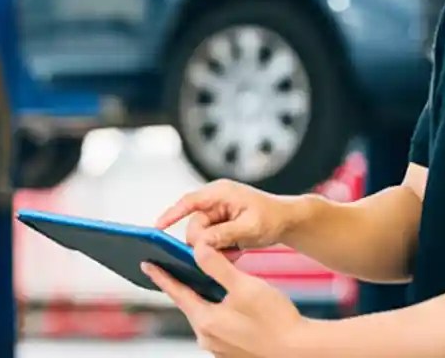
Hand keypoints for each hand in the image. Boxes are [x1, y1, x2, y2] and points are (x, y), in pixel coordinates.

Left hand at [142, 243, 313, 356]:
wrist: (299, 350)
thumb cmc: (275, 319)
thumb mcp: (245, 285)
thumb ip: (217, 266)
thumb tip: (197, 249)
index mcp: (205, 320)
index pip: (176, 292)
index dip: (161, 276)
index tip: (147, 264)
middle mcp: (207, 337)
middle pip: (191, 304)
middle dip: (187, 286)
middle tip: (179, 268)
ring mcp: (220, 348)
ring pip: (207, 316)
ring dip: (207, 299)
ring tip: (210, 283)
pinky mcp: (233, 352)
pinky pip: (220, 327)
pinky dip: (220, 312)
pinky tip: (232, 305)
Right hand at [155, 179, 300, 255]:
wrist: (287, 220)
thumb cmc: (272, 217)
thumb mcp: (250, 227)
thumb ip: (225, 234)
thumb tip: (200, 243)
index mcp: (220, 192)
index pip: (189, 202)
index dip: (171, 214)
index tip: (157, 228)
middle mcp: (214, 200)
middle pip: (194, 226)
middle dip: (206, 243)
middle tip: (227, 251)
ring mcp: (216, 213)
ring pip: (202, 237)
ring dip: (216, 248)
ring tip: (237, 249)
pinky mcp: (219, 225)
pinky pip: (211, 241)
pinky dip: (222, 249)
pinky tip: (238, 249)